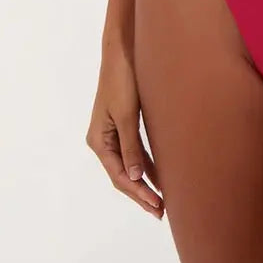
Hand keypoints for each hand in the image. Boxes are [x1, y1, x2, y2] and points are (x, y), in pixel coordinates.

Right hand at [86, 44, 162, 217]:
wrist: (123, 51)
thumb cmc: (123, 80)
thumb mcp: (126, 115)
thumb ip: (131, 146)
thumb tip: (136, 177)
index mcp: (99, 141)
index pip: (120, 176)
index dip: (138, 193)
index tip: (157, 206)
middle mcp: (104, 140)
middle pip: (123, 174)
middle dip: (142, 193)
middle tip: (161, 211)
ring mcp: (113, 132)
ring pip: (130, 164)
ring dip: (145, 180)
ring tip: (162, 199)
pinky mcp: (125, 123)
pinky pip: (136, 150)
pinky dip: (147, 163)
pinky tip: (159, 173)